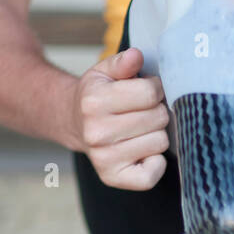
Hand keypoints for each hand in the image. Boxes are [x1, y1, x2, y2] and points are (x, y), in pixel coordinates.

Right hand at [72, 47, 169, 189]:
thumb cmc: (97, 97)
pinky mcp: (112, 177)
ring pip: (159, 142)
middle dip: (157, 111)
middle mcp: (97, 132)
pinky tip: (143, 151)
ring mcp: (104, 158)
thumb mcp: (105, 72)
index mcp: (95, 101)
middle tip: (144, 111)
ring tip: (141, 129)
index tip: (147, 90)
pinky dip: (155, 162)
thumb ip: (122, 62)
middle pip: (157, 118)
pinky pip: (151, 175)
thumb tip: (137, 56)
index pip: (150, 93)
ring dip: (156, 134)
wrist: (74, 122)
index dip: (155, 88)